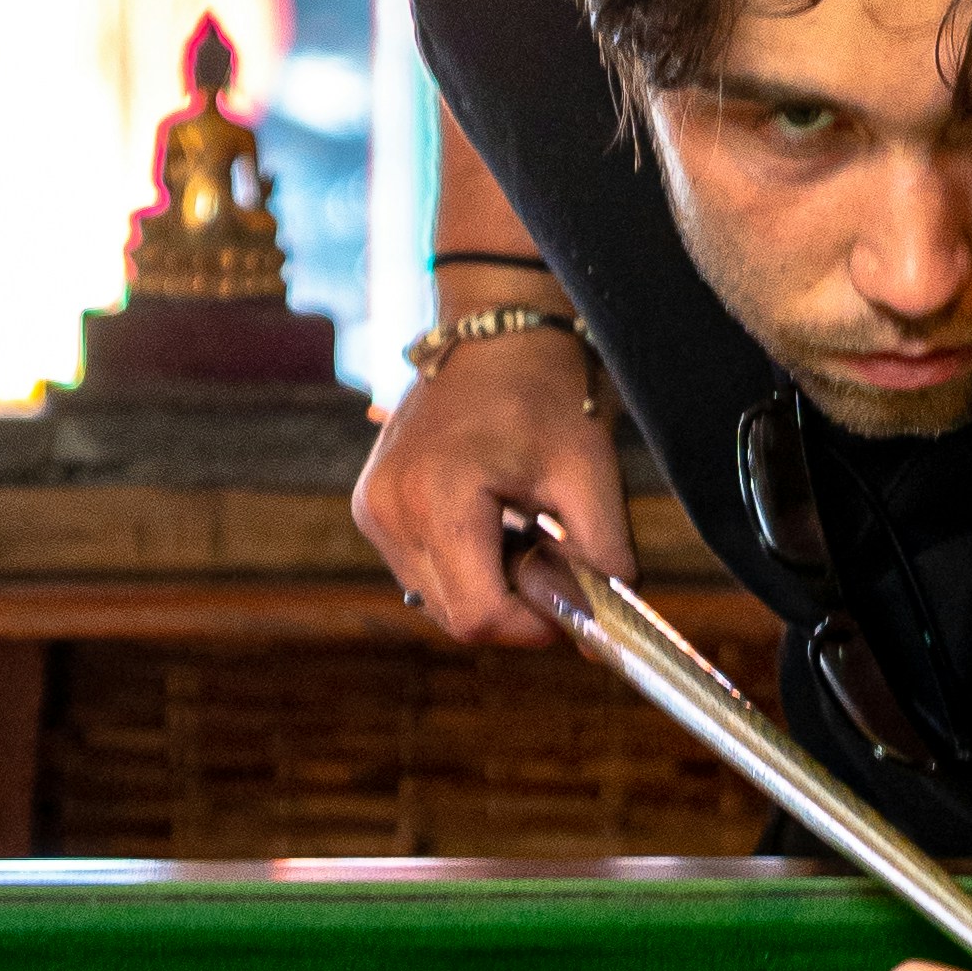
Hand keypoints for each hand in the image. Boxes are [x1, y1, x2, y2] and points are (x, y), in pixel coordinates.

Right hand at [353, 317, 630, 650]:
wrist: (496, 332)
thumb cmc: (547, 393)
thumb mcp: (590, 476)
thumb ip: (601, 561)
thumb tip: (599, 638)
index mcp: (439, 498)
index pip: (477, 615)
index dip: (530, 626)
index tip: (567, 599)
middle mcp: (389, 509)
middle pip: (454, 615)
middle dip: (510, 605)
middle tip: (551, 556)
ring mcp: (372, 508)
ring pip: (434, 598)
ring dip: (484, 585)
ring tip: (520, 528)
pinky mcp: (370, 506)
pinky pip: (418, 569)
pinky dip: (459, 564)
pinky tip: (490, 520)